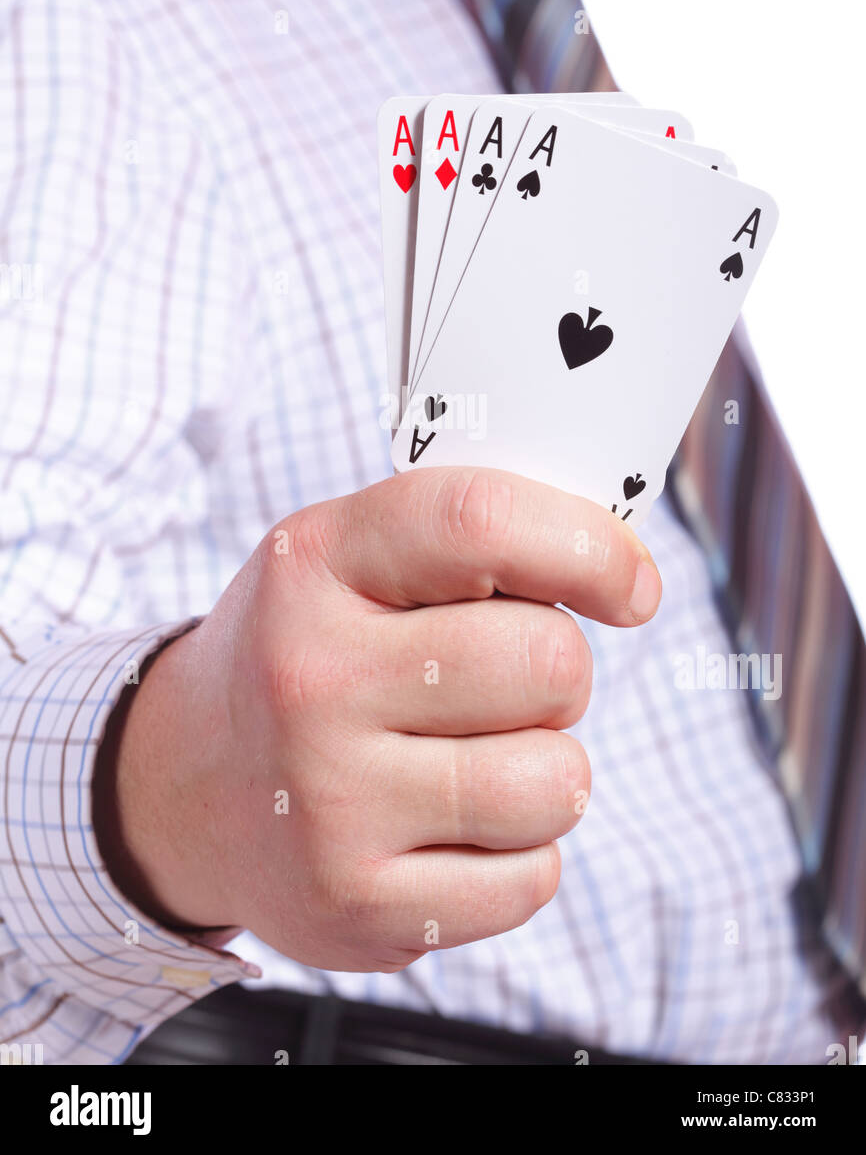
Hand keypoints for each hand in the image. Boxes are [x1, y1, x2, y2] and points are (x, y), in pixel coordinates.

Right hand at [101, 468, 660, 971]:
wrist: (186, 785)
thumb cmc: (307, 653)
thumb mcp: (347, 556)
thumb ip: (468, 541)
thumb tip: (624, 570)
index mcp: (316, 565)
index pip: (481, 524)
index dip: (588, 547)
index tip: (630, 586)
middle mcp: (312, 681)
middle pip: (549, 661)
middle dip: (557, 672)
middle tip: (500, 685)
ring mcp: (331, 803)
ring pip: (558, 780)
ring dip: (544, 768)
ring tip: (471, 759)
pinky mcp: (360, 907)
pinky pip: (535, 880)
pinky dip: (520, 854)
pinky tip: (449, 829)